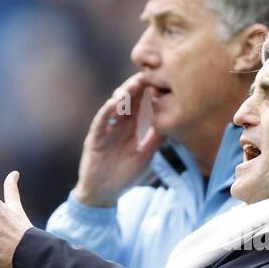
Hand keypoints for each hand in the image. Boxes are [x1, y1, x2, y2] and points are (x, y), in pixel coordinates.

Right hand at [72, 73, 163, 206]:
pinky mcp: (95, 138)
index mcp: (132, 128)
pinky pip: (100, 122)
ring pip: (115, 107)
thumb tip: (173, 122)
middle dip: (138, 87)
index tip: (162, 81)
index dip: (150, 94)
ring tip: (134, 83)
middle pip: (129, 101)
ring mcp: (106, 130)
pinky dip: (106, 112)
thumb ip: (156, 138)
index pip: (142, 106)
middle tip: (150, 74)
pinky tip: (114, 103)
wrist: (104, 194)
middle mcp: (119, 125)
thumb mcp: (146, 154)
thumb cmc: (125, 175)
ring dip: (124, 94)